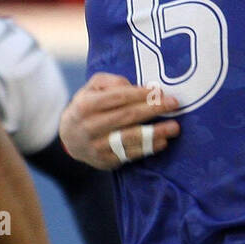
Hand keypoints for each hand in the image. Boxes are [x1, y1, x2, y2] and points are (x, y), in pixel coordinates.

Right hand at [59, 72, 179, 168]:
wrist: (70, 139)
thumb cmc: (88, 106)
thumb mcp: (92, 88)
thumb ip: (111, 81)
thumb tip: (136, 87)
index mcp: (85, 105)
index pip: (117, 97)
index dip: (140, 94)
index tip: (159, 91)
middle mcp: (89, 127)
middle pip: (126, 116)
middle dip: (152, 109)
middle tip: (174, 104)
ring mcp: (96, 146)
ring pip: (129, 138)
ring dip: (154, 133)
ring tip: (174, 127)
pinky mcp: (105, 161)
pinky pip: (130, 154)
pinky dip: (148, 148)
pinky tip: (162, 141)